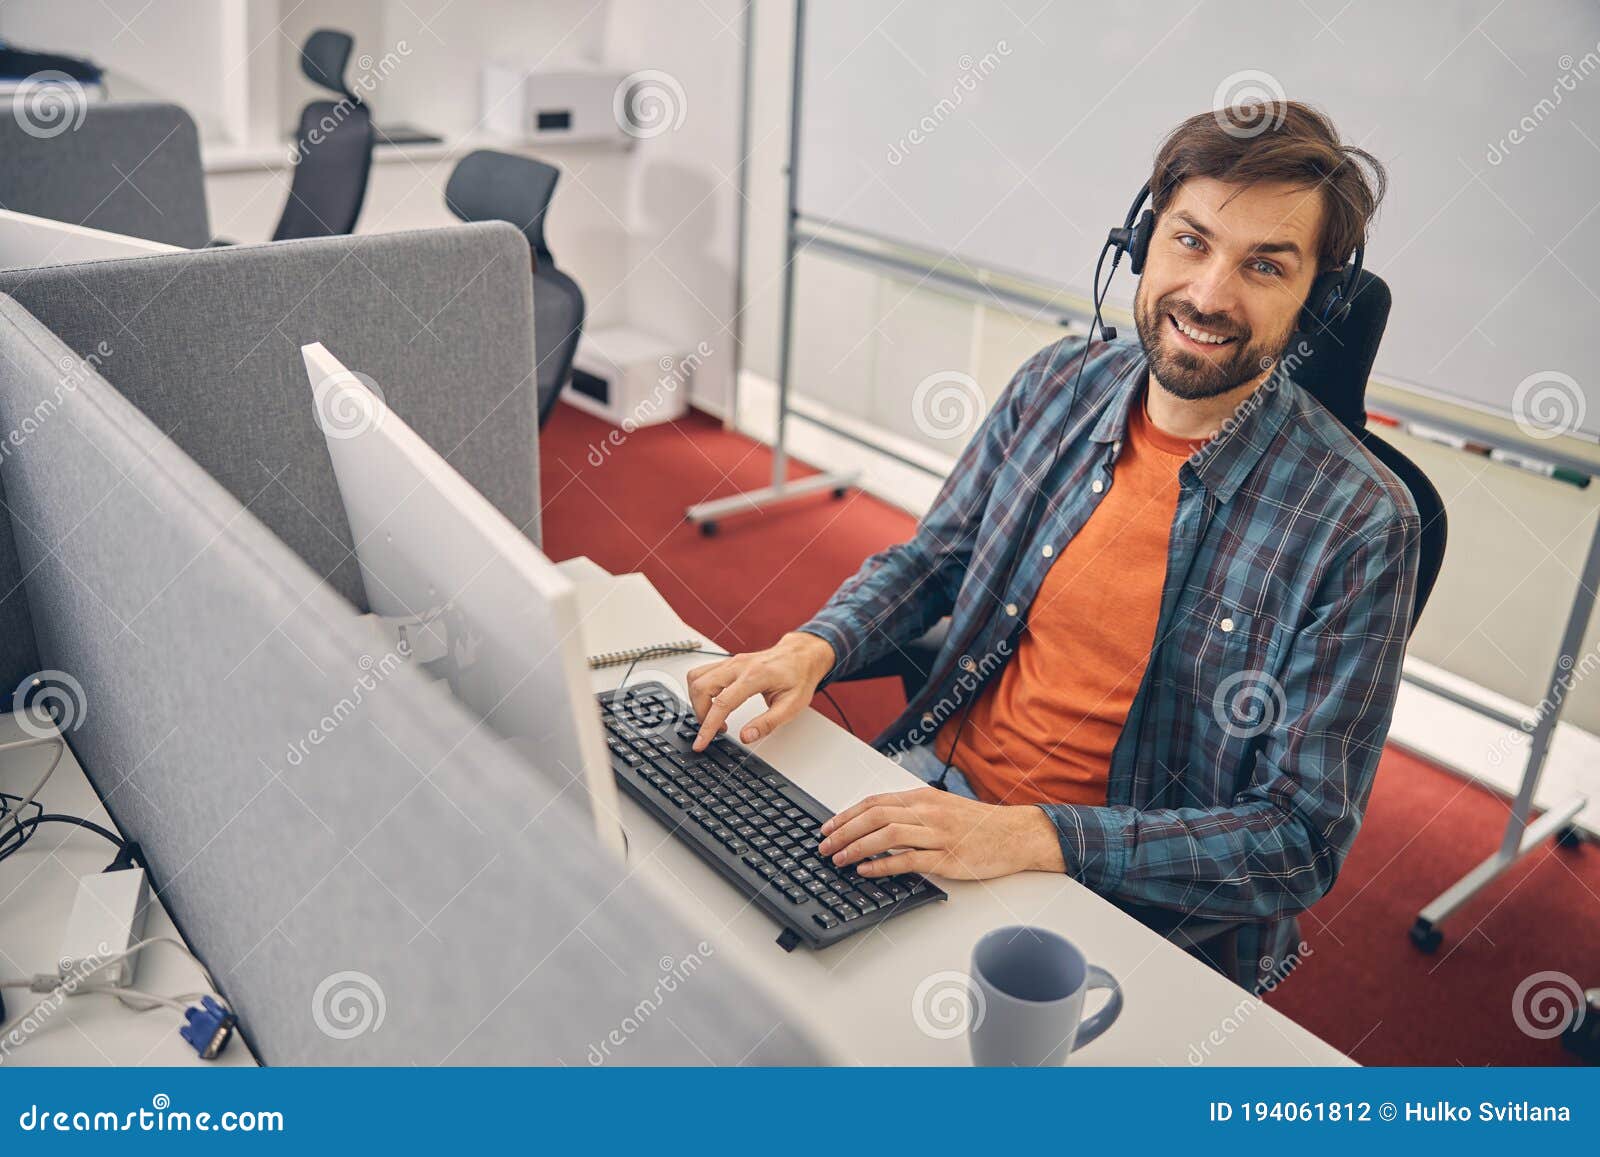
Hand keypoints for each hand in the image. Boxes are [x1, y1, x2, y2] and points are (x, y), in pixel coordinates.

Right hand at [685, 632, 835, 750]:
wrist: (801, 656)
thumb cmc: (798, 677)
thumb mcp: (791, 706)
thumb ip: (767, 723)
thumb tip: (746, 736)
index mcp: (755, 676)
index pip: (722, 703)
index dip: (708, 726)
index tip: (701, 742)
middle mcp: (739, 665)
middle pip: (702, 687)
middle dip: (701, 714)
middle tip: (715, 730)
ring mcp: (731, 661)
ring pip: (697, 678)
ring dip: (698, 702)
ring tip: (714, 718)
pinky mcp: (728, 662)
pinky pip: (702, 673)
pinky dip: (701, 691)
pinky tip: (713, 703)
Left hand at [817, 787, 1064, 879]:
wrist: (1016, 834)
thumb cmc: (978, 824)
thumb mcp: (941, 808)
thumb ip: (911, 813)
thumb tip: (875, 823)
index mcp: (922, 797)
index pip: (874, 802)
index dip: (846, 815)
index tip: (827, 827)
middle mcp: (927, 811)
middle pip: (874, 816)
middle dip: (843, 831)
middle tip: (823, 846)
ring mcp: (938, 834)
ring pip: (887, 834)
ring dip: (857, 847)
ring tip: (839, 859)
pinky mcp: (948, 857)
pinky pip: (909, 859)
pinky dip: (883, 865)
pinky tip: (866, 870)